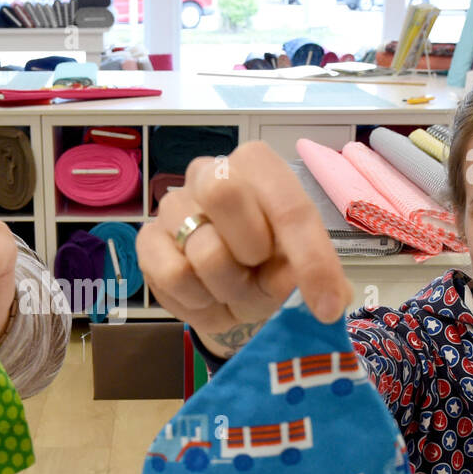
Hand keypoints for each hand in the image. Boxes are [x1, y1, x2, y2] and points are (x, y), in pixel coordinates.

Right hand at [135, 141, 351, 356]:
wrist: (228, 291)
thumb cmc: (269, 268)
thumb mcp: (301, 272)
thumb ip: (309, 275)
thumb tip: (299, 286)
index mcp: (258, 166)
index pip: (288, 207)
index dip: (311, 261)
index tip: (325, 307)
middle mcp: (210, 172)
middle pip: (222, 193)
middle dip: (251, 253)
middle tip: (258, 274)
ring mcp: (172, 205)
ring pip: (203, 252)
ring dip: (229, 290)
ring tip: (234, 293)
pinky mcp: (147, 239)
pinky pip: (173, 276)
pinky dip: (198, 302)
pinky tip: (207, 299)